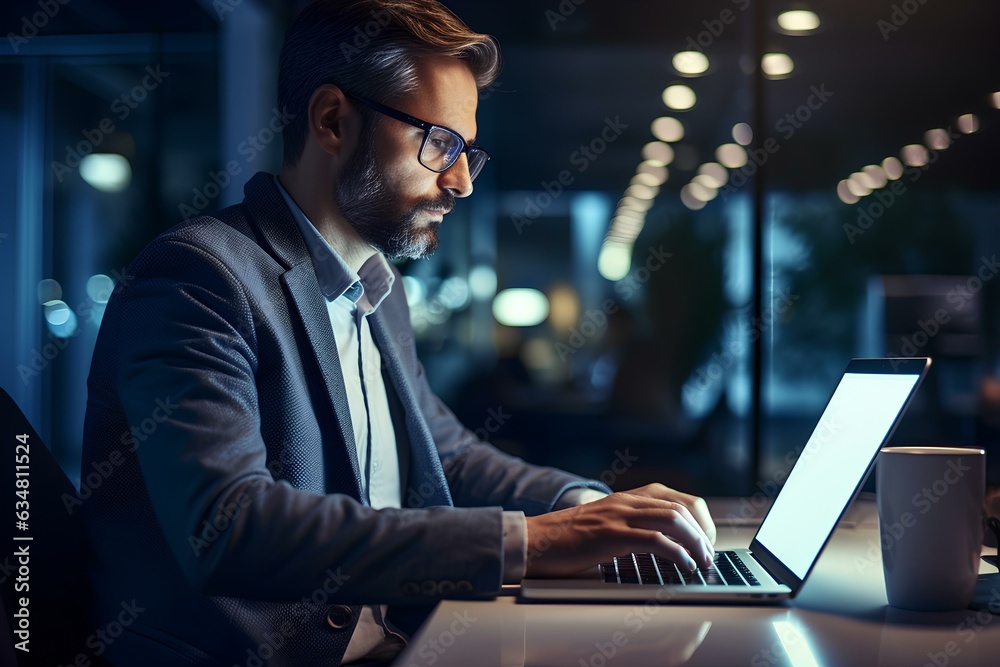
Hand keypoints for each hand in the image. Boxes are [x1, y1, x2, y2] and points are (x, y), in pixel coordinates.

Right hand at [524, 484, 715, 577]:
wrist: (535, 540)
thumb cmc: (569, 538)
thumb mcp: (608, 524)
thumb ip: (634, 527)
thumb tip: (668, 547)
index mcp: (630, 497)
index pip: (681, 498)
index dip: (702, 520)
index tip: (707, 542)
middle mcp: (627, 501)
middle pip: (682, 508)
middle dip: (704, 534)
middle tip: (710, 556)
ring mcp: (618, 516)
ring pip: (673, 519)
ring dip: (696, 543)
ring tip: (702, 562)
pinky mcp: (609, 535)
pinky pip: (653, 540)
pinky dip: (677, 553)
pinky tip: (684, 565)